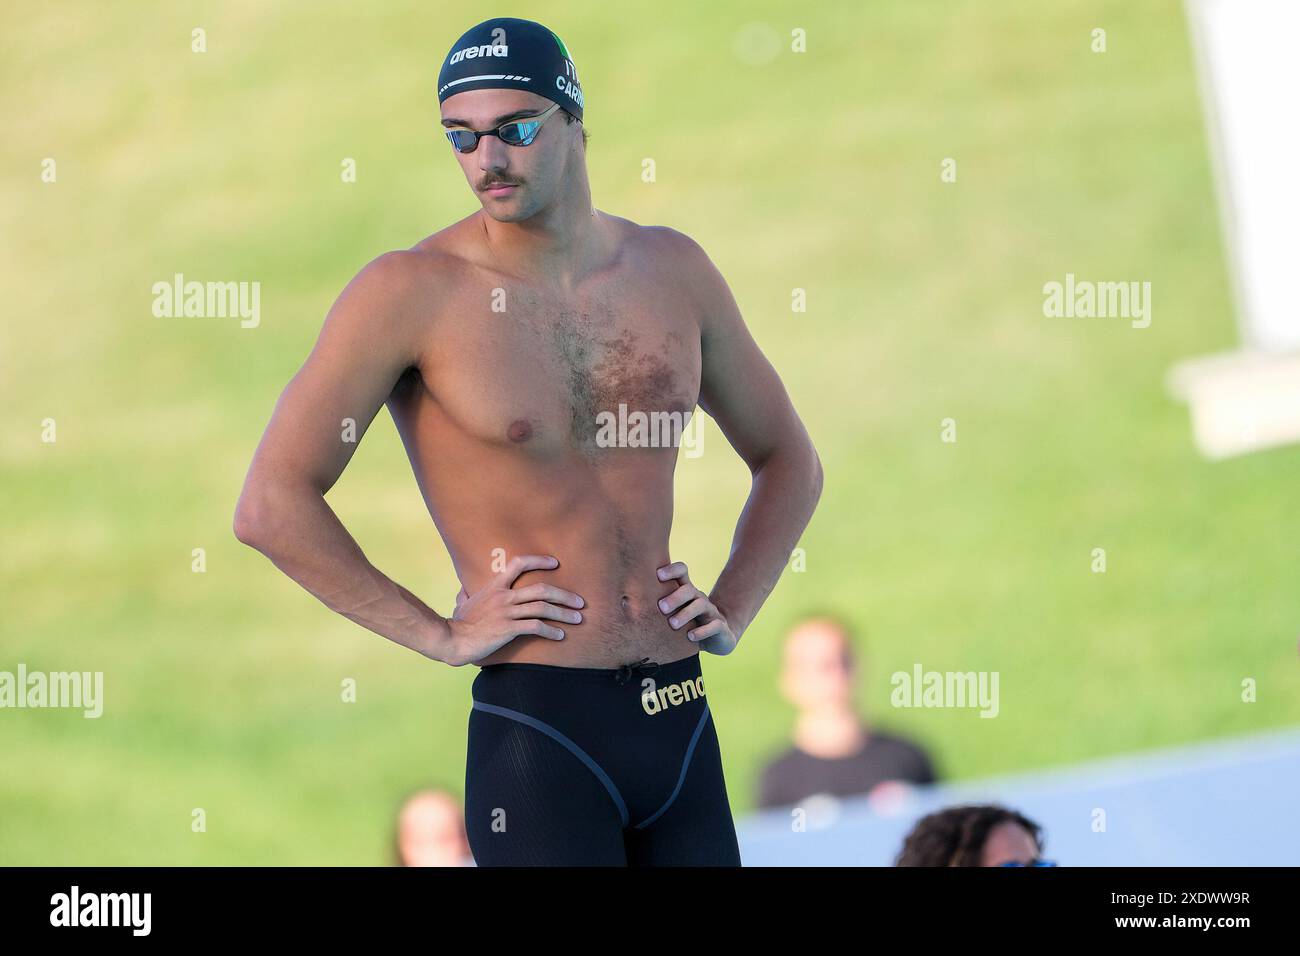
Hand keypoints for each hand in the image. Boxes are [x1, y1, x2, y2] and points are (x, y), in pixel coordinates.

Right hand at [439, 555, 584, 665]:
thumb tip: (465, 590)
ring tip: (577, 619)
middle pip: (542, 589)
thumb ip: (468, 593)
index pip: (519, 563)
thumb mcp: (463, 601)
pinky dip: (551, 631)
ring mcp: (507, 612)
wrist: (453, 639)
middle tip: (579, 601)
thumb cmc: (459, 622)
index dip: (539, 561)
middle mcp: (504, 596)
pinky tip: (560, 636)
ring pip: (543, 608)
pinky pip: (535, 627)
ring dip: (564, 614)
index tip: (555, 563)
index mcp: (495, 586)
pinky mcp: (508, 629)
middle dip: (564, 595)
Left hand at [655, 561, 738, 655]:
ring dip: (686, 613)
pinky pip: (714, 625)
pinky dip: (703, 631)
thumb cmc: (687, 623)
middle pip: (689, 589)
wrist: (720, 635)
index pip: (682, 571)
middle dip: (675, 596)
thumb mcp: (673, 613)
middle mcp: (699, 597)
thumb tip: (621, 605)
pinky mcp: (720, 626)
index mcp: (686, 591)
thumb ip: (654, 607)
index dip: (672, 570)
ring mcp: (711, 611)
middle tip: (661, 607)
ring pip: (701, 604)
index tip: (658, 575)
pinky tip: (691, 637)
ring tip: (672, 624)